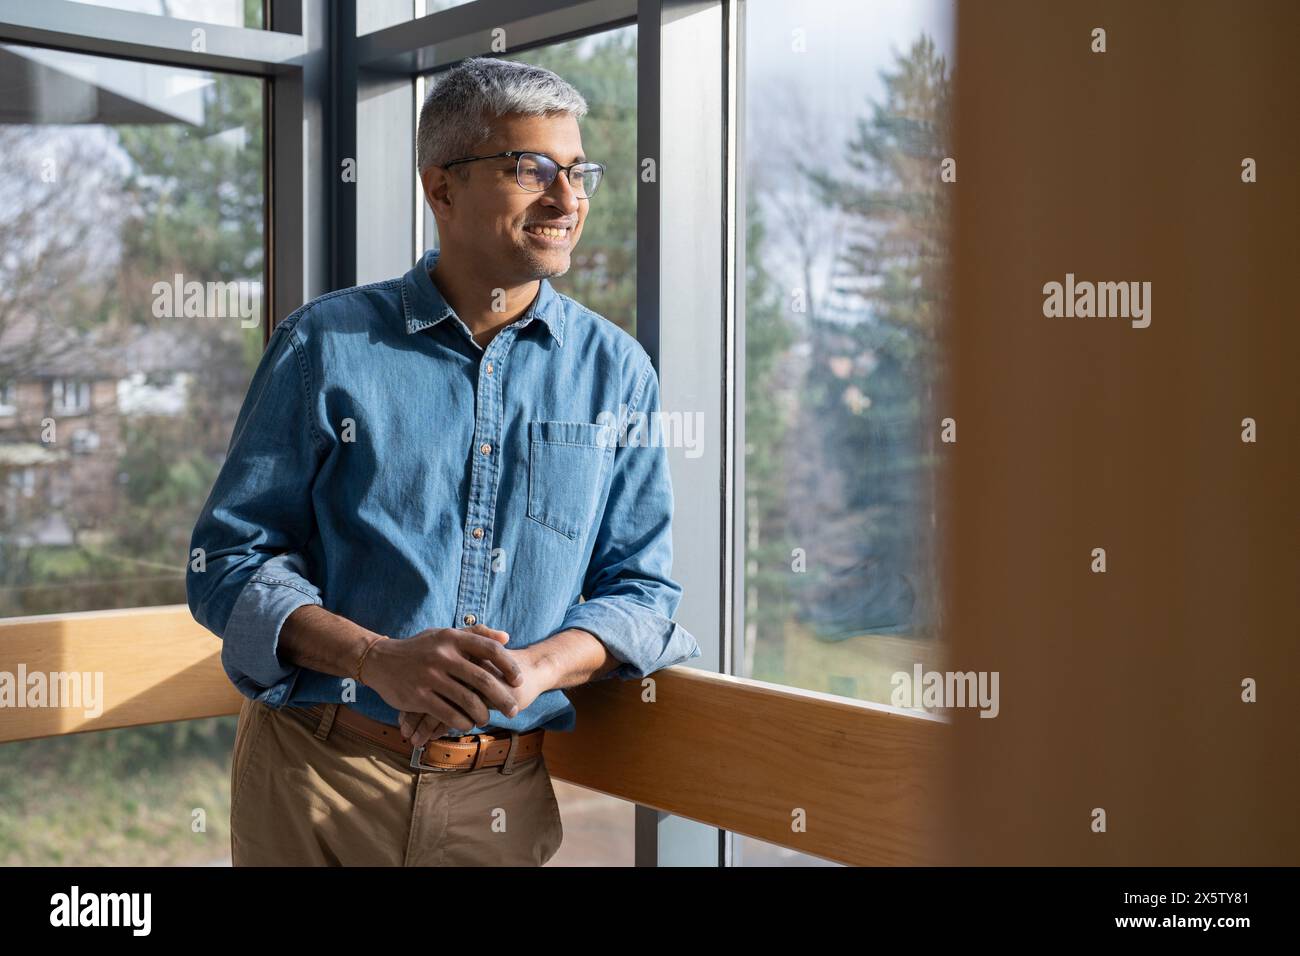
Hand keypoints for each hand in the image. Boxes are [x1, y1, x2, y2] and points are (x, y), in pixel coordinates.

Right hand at [362, 623, 524, 731]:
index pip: (490, 649)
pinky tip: (467, 724)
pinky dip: (462, 722)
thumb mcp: (445, 634)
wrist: (381, 660)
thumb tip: (506, 637)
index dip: (509, 666)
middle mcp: (443, 655)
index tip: (518, 681)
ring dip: (483, 714)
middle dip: (503, 698)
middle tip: (514, 711)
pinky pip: (449, 714)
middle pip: (483, 680)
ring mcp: (430, 676)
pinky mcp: (418, 696)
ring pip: (468, 701)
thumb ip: (476, 634)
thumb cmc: (421, 647)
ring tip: (487, 719)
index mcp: (453, 638)